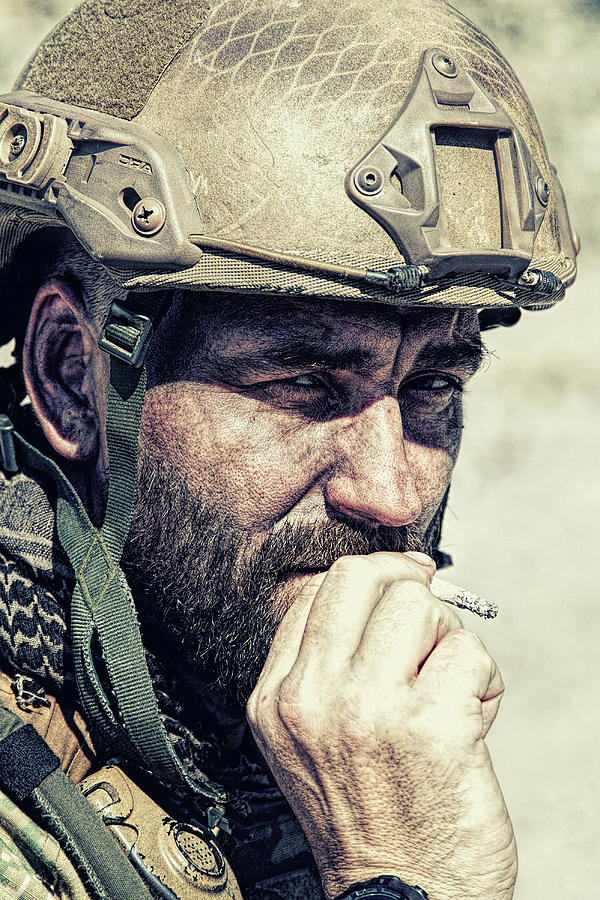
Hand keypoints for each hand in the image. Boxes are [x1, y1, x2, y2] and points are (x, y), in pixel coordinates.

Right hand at [247, 552, 516, 899]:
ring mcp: (369, 710)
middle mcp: (312, 699)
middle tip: (429, 604)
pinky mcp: (431, 727)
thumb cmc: (366, 819)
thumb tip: (376, 591)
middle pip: (360, 578)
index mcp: (276, 700)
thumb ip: (324, 667)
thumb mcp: (308, 741)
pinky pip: (470, 652)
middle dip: (406, 580)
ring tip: (447, 684)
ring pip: (419, 605)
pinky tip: (471, 718)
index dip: (368, 579)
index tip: (398, 583)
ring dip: (448, 637)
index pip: (317, 593)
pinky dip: (484, 681)